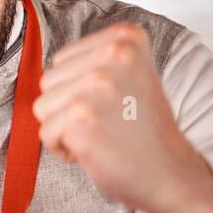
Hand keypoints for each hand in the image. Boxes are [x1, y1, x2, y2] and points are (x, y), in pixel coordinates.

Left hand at [33, 23, 212, 212]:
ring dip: (64, 128)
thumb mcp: (128, 74)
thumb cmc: (142, 128)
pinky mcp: (83, 119)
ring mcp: (97, 85)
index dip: (78, 90)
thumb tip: (41, 54)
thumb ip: (92, 59)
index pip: (62, 60)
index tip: (113, 104)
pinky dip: (63, 149)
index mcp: (126, 37)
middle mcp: (113, 54)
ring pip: (42, 106)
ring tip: (102, 134)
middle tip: (108, 123)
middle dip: (68, 108)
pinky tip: (96, 151)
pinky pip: (45, 133)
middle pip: (49, 81)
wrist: (171, 175)